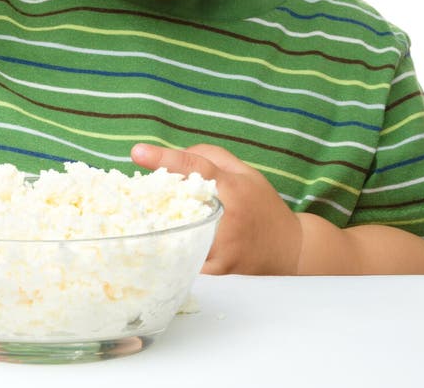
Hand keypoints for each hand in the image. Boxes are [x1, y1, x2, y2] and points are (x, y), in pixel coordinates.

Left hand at [131, 143, 301, 274]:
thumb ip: (213, 156)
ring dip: (160, 227)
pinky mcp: (221, 272)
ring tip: (138, 219)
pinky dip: (172, 253)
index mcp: (234, 188)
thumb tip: (176, 155)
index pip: (196, 168)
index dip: (165, 159)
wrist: (292, 251)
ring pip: (181, 236)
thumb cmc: (263, 206)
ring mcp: (224, 248)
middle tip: (131, 193)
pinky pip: (188, 261)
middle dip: (154, 198)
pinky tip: (156, 246)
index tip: (138, 152)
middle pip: (181, 204)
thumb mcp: (246, 173)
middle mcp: (228, 218)